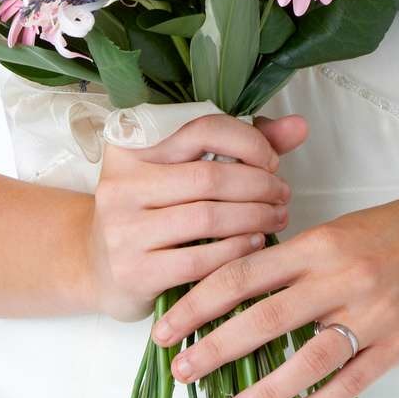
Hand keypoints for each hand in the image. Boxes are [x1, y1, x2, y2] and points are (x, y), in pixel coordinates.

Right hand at [86, 111, 305, 322]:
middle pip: (210, 177)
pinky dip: (236, 251)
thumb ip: (239, 146)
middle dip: (259, 186)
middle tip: (283, 195)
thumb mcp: (183, 170)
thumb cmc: (152, 211)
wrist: (99, 268)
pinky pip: (199, 260)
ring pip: (208, 217)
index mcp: (132, 145)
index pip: (201, 128)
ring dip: (255, 218)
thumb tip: (299, 126)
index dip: (248, 143)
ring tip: (277, 217)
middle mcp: (122, 182)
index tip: (272, 161)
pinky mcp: (133, 270)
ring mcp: (123, 228)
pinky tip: (255, 245)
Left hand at [150, 177, 398, 397]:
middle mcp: (340, 277)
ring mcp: (371, 313)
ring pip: (307, 358)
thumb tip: (241, 293)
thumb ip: (296, 260)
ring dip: (263, 390)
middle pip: (264, 316)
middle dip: (215, 346)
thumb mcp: (341, 230)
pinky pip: (352, 378)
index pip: (245, 272)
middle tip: (179, 370)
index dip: (200, 300)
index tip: (167, 324)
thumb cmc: (398, 230)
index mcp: (320, 244)